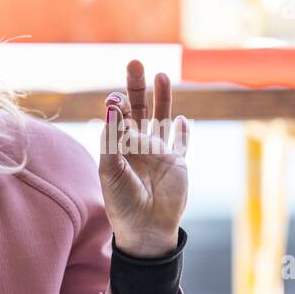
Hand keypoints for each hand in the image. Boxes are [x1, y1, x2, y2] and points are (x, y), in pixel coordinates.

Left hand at [98, 60, 189, 257]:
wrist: (146, 230)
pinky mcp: (178, 163)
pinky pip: (181, 143)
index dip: (117, 102)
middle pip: (139, 109)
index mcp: (119, 147)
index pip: (118, 116)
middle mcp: (138, 146)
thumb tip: (111, 107)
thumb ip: (112, 139)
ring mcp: (159, 153)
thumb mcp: (111, 171)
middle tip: (135, 62)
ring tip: (162, 75)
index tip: (115, 96)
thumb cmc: (122, 203)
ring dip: (162, 98)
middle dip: (137, 87)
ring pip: (162, 118)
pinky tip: (183, 118)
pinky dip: (183, 130)